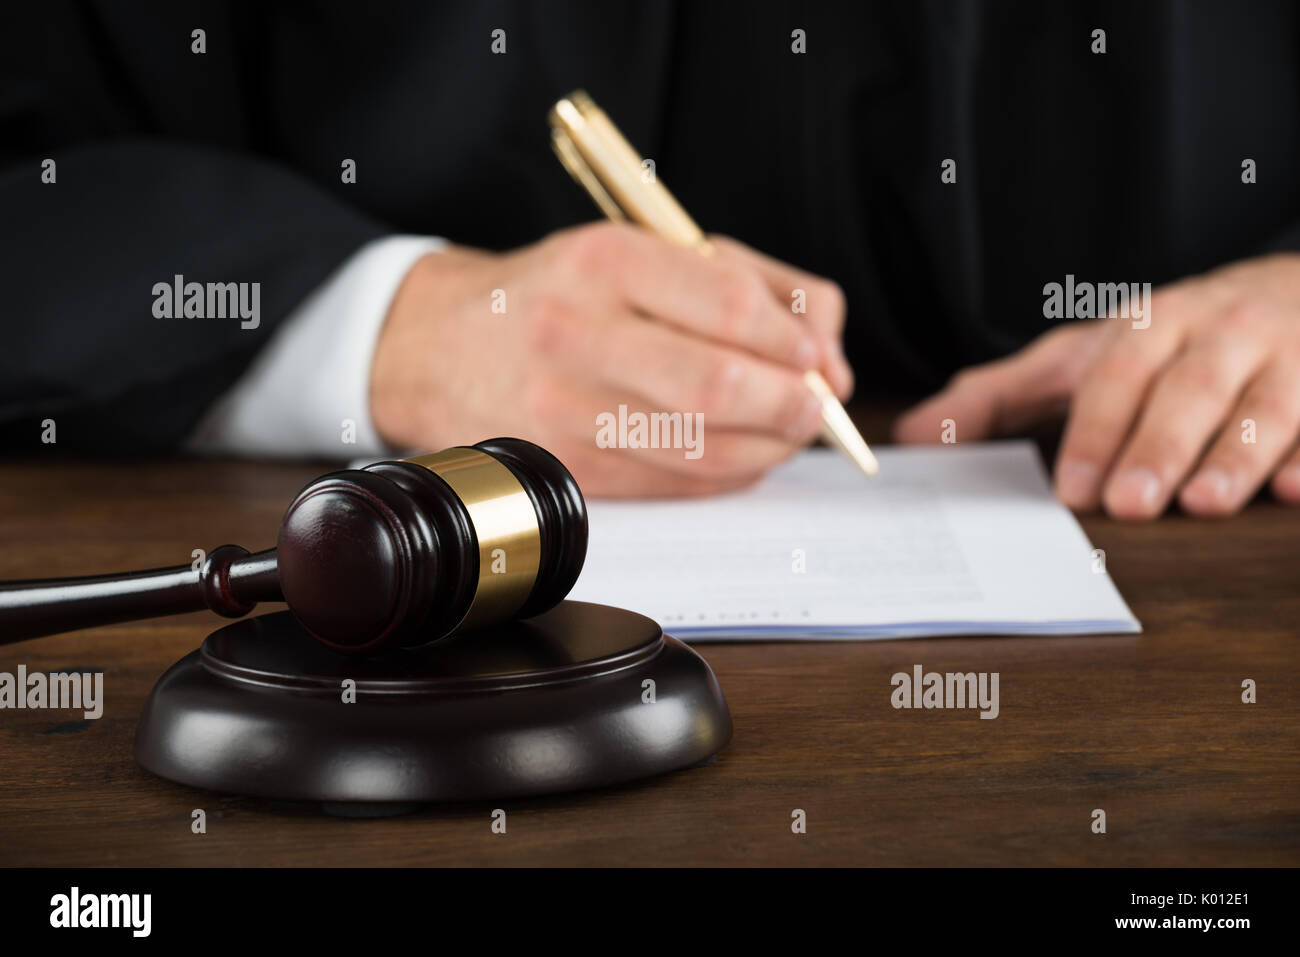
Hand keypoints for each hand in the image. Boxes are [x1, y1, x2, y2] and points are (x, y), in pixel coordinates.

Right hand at [369, 222, 851, 496]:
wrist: (442, 348)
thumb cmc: (562, 291)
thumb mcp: (642, 247)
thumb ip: (747, 281)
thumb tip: (826, 347)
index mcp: (604, 261)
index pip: (729, 307)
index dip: (793, 340)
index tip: (815, 352)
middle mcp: (578, 335)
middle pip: (718, 387)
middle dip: (792, 402)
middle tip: (815, 401)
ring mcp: (567, 411)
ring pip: (703, 449)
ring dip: (770, 445)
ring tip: (787, 426)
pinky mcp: (570, 470)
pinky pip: (678, 484)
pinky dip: (731, 473)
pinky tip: (743, 450)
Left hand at [894, 253, 1299, 518]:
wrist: (1291, 293)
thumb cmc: (1167, 342)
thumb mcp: (1083, 357)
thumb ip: (1002, 395)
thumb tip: (911, 437)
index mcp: (1153, 324)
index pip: (1118, 375)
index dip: (1095, 431)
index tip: (1074, 490)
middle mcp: (1222, 333)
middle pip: (1191, 389)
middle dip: (1158, 445)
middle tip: (1129, 505)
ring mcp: (1289, 357)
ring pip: (1267, 405)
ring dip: (1236, 455)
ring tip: (1207, 504)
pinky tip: (1293, 493)